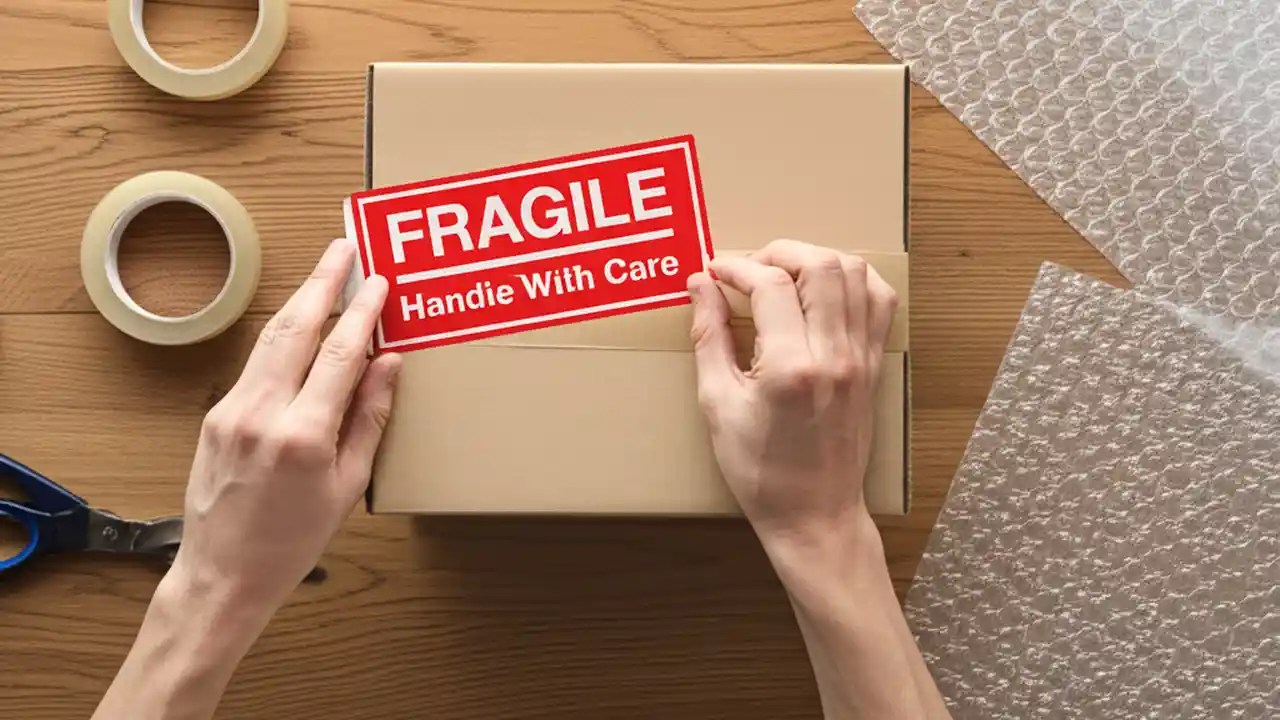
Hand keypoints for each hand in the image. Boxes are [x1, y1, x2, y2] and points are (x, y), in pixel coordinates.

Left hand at [170, 238, 400, 616]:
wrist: (223, 573)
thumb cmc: (293, 541)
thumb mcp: (347, 486)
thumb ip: (370, 418)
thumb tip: (388, 364)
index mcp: (302, 436)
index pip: (338, 354)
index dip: (362, 313)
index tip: (378, 282)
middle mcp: (261, 414)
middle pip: (295, 328)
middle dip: (322, 282)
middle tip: (344, 248)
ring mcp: (231, 411)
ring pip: (271, 338)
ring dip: (300, 300)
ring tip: (324, 271)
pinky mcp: (216, 414)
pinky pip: (256, 364)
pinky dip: (282, 337)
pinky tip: (301, 324)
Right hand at [687, 240, 896, 551]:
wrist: (813, 515)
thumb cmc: (759, 471)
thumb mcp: (718, 405)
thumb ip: (709, 337)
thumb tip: (700, 285)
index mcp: (791, 368)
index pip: (769, 285)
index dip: (736, 267)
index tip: (714, 272)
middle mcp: (835, 356)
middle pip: (820, 265)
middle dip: (778, 252)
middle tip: (748, 267)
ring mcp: (862, 359)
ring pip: (854, 273)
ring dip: (815, 260)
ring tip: (782, 274)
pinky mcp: (874, 365)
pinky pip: (878, 300)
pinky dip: (853, 279)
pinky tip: (824, 288)